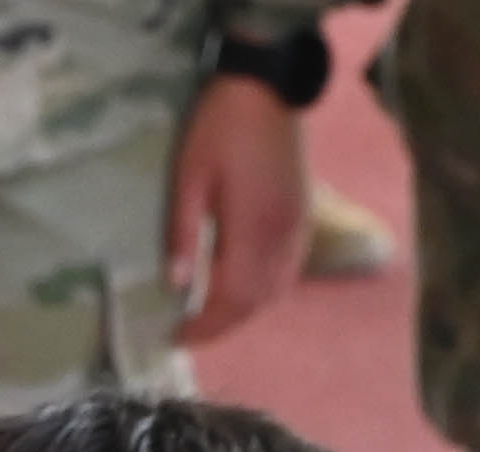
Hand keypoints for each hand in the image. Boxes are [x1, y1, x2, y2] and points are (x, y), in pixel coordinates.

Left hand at [166, 77, 313, 335]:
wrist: (268, 87)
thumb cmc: (221, 127)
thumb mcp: (189, 177)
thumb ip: (182, 233)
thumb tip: (175, 285)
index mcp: (253, 229)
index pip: (232, 299)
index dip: (205, 326)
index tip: (177, 336)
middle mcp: (282, 236)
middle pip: (256, 303)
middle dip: (222, 325)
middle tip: (189, 332)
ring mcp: (298, 227)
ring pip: (276, 291)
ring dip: (244, 311)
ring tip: (211, 315)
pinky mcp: (304, 217)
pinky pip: (288, 271)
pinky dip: (265, 291)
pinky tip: (242, 288)